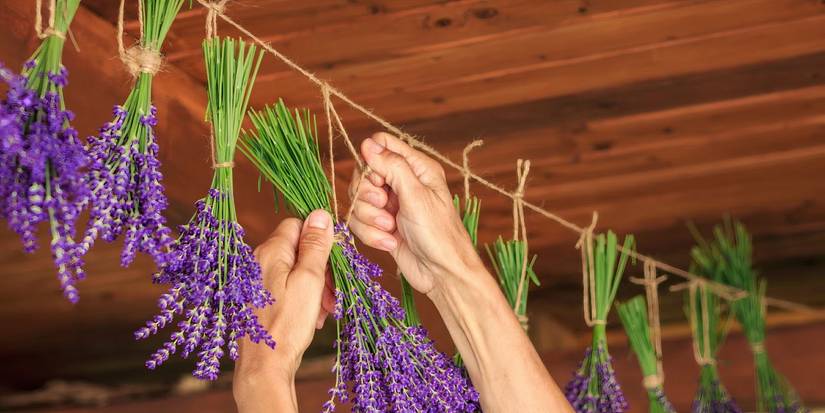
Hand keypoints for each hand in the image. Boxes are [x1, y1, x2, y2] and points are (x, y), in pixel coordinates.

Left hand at [233, 210, 335, 412]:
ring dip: (315, 285)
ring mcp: (257, 281)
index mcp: (270, 251)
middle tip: (333, 293)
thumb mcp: (310, 280)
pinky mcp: (260, 298)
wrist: (264, 366)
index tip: (334, 262)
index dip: (319, 240)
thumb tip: (320, 213)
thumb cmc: (288, 323)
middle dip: (321, 268)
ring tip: (324, 309)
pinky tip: (312, 317)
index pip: (298, 224)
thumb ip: (315, 246)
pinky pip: (287, 287)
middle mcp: (259, 261)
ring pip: (295, 269)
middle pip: (298, 248)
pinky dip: (303, 297)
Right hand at [347, 132, 480, 295]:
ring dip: (370, 218)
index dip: (372, 161)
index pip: (381, 144)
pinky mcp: (380, 226)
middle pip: (363, 174)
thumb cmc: (438, 234)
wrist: (441, 274)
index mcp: (416, 167)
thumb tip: (368, 144)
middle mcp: (401, 182)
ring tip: (390, 229)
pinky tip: (390, 243)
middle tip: (386, 208)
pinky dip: (371, 234)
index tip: (379, 180)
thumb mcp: (416, 195)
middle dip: (368, 196)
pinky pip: (359, 222)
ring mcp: (390, 205)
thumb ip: (392, 166)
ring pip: (357, 200)